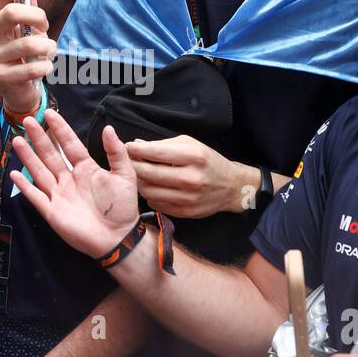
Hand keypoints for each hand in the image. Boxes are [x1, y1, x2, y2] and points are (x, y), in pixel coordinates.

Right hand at [0, 0, 53, 114]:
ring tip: (49, 52)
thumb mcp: (28, 31)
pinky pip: (32, 67)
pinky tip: (45, 68)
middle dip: (38, 17)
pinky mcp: (1, 76)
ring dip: (48, 46)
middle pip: (11, 12)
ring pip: (28, 43)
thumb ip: (30, 15)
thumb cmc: (26, 56)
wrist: (19, 90)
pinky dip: (46, 66)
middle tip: (45, 28)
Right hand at [9, 110, 139, 258]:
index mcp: (86, 169)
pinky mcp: (52, 211)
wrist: (117, 237)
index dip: (60, 130)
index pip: (70, 145)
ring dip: (28, 156)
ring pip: (39, 171)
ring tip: (17, 140)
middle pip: (50, 155)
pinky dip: (25, 186)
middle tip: (28, 120)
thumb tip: (108, 127)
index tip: (50, 114)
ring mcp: (59, 194)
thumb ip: (116, 152)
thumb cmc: (122, 207)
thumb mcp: (125, 175)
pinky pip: (35, 196)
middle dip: (39, 138)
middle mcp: (69, 179)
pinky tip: (15, 173)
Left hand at [124, 135, 254, 216]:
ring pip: (148, 190)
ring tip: (137, 174)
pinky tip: (151, 187)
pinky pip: (156, 203)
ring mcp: (188, 198)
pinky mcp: (185, 212)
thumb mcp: (191, 144)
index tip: (126, 147)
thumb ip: (164, 144)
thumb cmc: (208, 161)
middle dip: (132, 165)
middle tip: (126, 161)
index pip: (156, 152)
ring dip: (138, 182)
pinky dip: (149, 195)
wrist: (231, 187)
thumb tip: (137, 144)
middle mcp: (191, 178)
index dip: (136, 150)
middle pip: (148, 173)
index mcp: (194, 156)